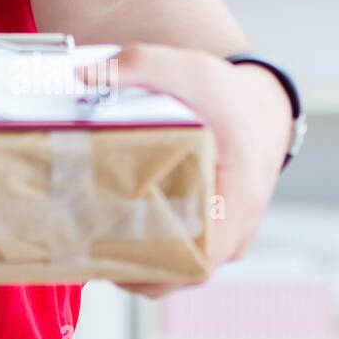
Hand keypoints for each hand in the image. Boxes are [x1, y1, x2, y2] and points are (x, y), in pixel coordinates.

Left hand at [74, 42, 291, 297]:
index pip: (204, 256)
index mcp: (240, 194)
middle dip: (136, 270)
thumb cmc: (223, 91)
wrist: (256, 104)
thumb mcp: (184, 67)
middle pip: (186, 273)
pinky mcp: (213, 232)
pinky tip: (111, 240)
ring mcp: (228, 233)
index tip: (113, 255)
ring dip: (141, 266)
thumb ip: (136, 65)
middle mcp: (239, 224)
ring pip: (182, 270)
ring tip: (90, 248)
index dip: (159, 265)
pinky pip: (182, 257)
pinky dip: (150, 255)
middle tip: (86, 252)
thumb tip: (83, 76)